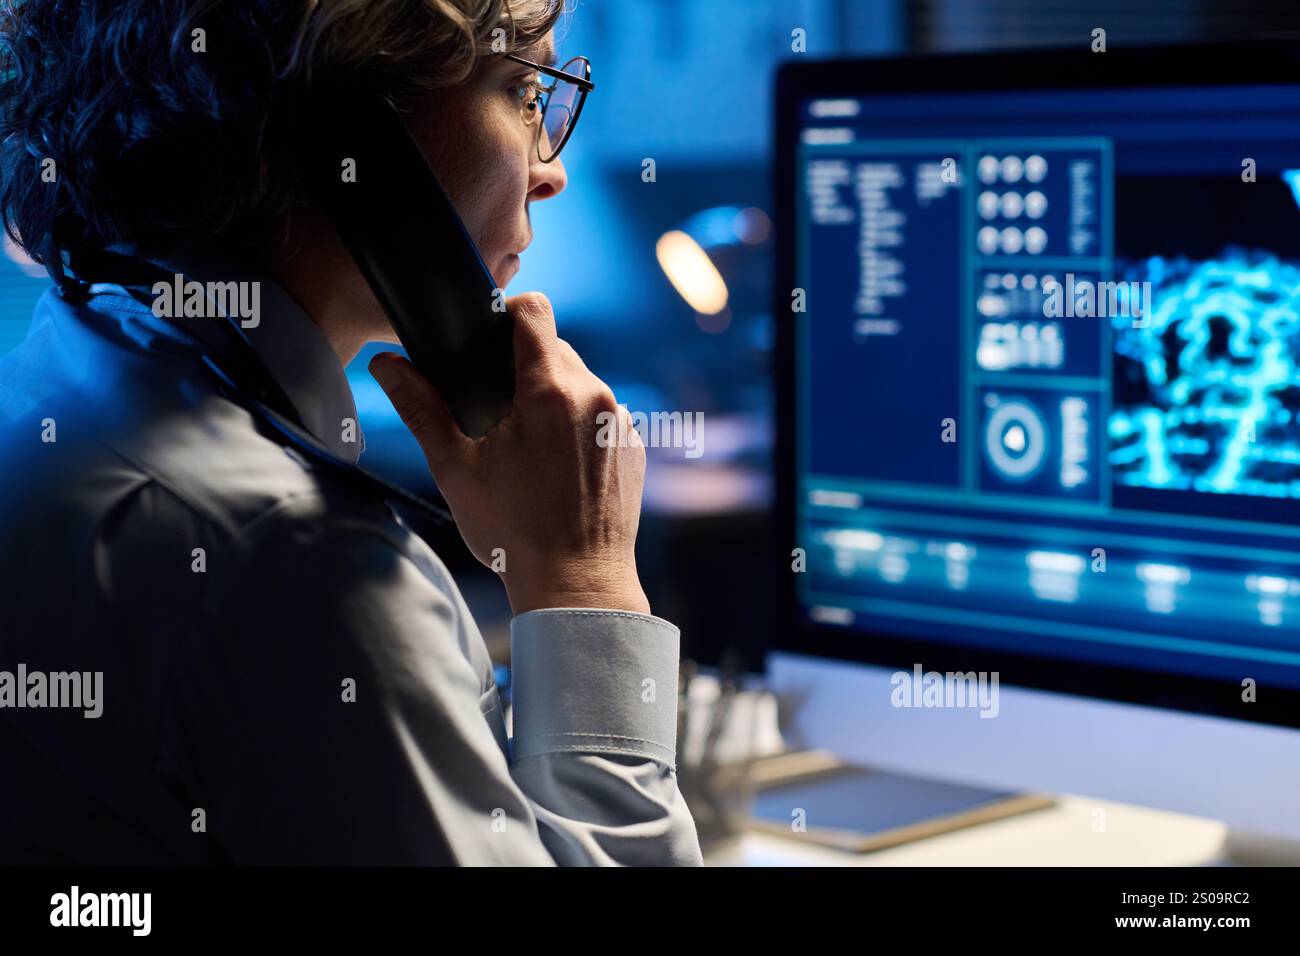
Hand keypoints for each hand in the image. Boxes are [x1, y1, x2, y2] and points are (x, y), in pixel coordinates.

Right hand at [368, 291, 650, 615]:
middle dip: (523, 367)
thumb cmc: (514, 531)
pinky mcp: (633, 447)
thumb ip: (420, 408)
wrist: (577, 584)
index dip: (507, 312)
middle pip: (554, 349)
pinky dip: (577, 426)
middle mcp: (595, 397)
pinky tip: (555, 466)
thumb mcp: (455, 468)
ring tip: (525, 444)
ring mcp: (620, 423)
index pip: (535, 312)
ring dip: (552, 397)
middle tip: (495, 407)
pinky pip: (601, 416)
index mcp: (551, 391)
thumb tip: (385, 365)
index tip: (488, 334)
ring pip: (580, 383)